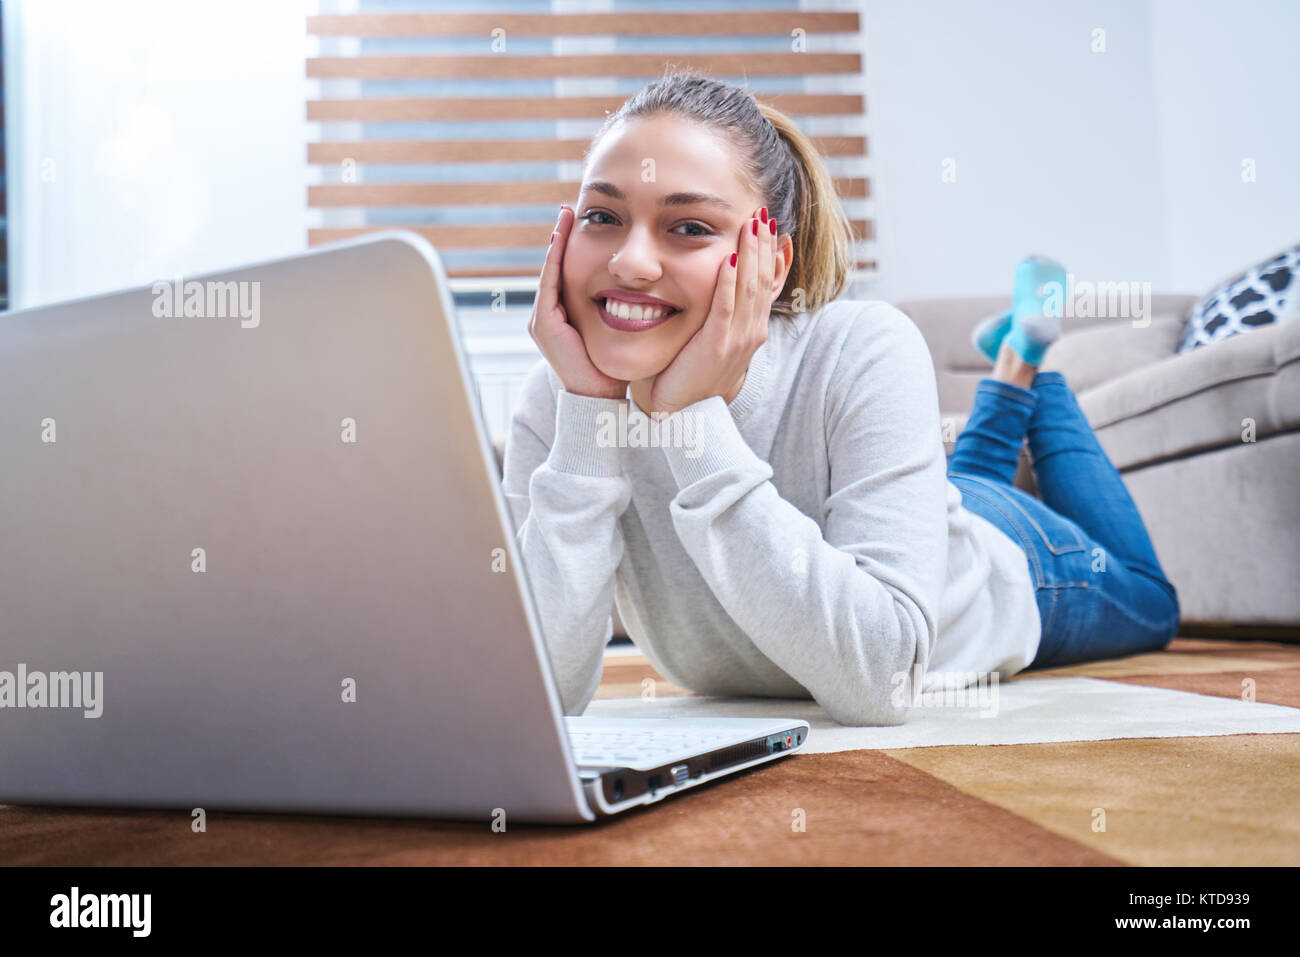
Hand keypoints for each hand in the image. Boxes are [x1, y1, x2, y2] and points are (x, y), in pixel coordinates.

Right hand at [528, 205, 627, 399]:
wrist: (601, 395)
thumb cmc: (611, 366)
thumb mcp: (614, 327)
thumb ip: (614, 306)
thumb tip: (640, 283)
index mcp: (561, 316)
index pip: (565, 272)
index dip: (571, 246)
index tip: (583, 219)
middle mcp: (546, 316)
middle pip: (554, 268)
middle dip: (561, 237)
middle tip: (570, 208)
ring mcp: (541, 321)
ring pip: (549, 271)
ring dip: (557, 242)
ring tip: (566, 215)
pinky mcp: (544, 325)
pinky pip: (549, 283)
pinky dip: (555, 259)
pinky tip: (562, 237)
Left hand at [639, 206, 776, 415]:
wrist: (683, 412)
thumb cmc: (689, 372)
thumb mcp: (710, 335)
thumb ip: (717, 309)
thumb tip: (717, 281)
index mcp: (750, 328)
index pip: (767, 282)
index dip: (770, 251)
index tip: (768, 223)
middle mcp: (751, 331)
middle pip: (763, 278)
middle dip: (763, 243)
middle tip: (762, 211)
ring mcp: (738, 339)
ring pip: (750, 288)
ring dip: (751, 253)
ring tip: (752, 224)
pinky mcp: (718, 346)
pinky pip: (727, 309)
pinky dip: (730, 283)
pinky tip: (730, 260)